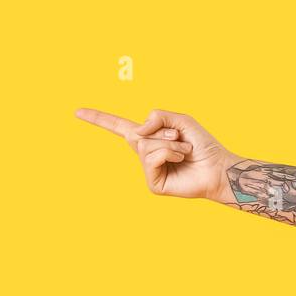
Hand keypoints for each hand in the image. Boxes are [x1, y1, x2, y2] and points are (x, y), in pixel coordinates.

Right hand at [75, 106, 236, 200]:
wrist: (218, 167)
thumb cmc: (203, 145)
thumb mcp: (180, 120)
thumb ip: (157, 116)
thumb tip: (134, 132)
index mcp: (148, 138)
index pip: (118, 127)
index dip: (98, 118)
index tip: (77, 111)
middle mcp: (144, 154)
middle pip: (136, 133)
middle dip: (162, 130)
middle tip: (181, 139)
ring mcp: (147, 170)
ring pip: (144, 145)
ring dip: (169, 143)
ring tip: (184, 150)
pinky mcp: (152, 184)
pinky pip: (152, 158)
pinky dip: (169, 153)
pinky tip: (181, 159)